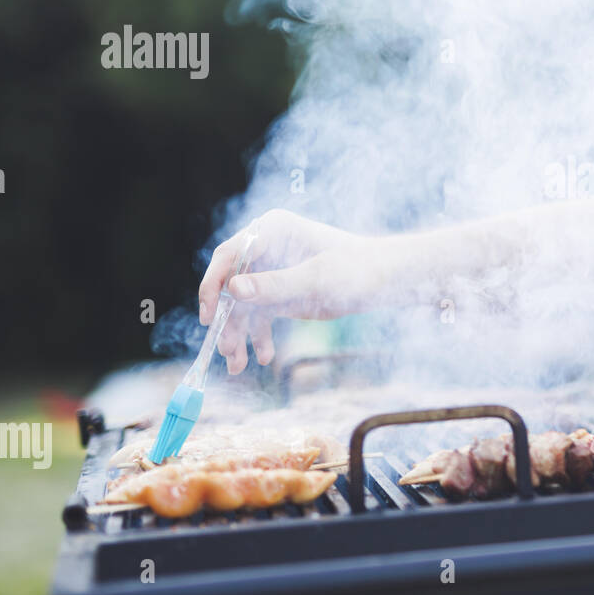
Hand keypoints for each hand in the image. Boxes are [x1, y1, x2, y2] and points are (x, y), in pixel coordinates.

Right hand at [198, 209, 385, 373]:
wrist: (385, 280)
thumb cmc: (356, 270)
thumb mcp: (316, 280)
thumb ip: (275, 285)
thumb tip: (233, 289)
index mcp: (272, 230)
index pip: (229, 256)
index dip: (214, 286)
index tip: (209, 316)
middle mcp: (266, 247)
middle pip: (232, 284)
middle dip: (228, 320)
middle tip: (225, 351)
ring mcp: (272, 270)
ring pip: (243, 305)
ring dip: (239, 334)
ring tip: (238, 364)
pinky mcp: (281, 292)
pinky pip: (260, 315)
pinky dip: (259, 336)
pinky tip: (263, 357)